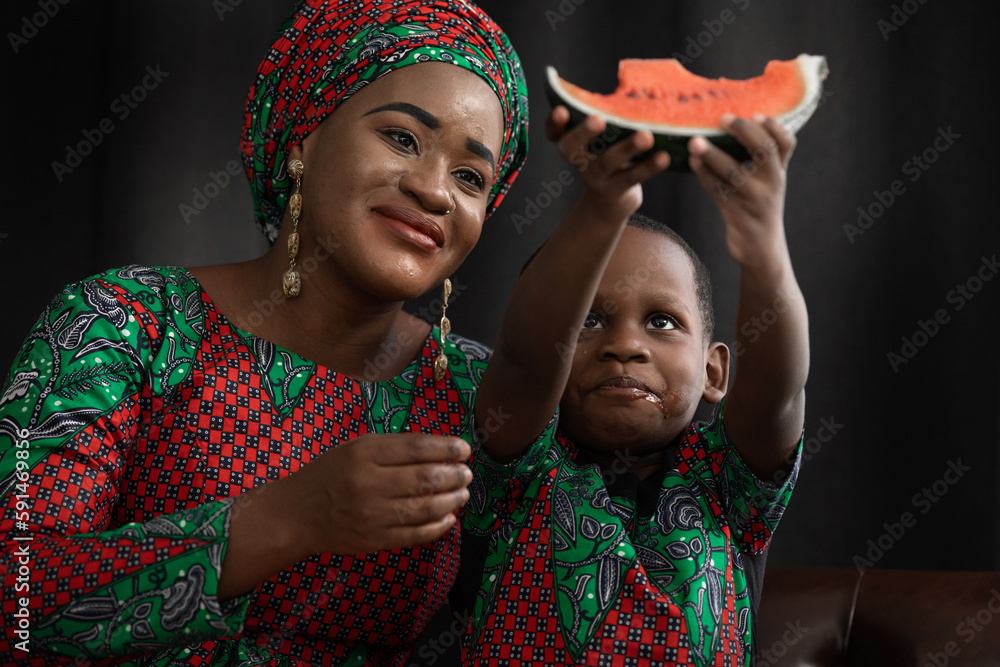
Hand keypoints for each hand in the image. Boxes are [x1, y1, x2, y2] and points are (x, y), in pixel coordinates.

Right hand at [286, 432, 472, 554]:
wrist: (297, 514)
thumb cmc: (332, 474)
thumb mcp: (356, 448)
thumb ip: (395, 448)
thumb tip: (441, 451)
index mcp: (364, 453)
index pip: (417, 448)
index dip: (447, 448)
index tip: (464, 450)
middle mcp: (368, 483)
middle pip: (425, 478)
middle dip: (454, 476)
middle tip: (466, 474)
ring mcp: (371, 515)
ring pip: (425, 508)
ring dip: (451, 501)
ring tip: (462, 494)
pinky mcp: (374, 540)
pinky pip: (415, 534)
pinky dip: (438, 527)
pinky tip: (448, 518)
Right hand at [547, 106, 668, 221]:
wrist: (611, 200)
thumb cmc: (610, 155)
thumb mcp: (603, 138)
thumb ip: (609, 117)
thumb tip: (637, 88)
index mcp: (573, 142)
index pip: (554, 132)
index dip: (553, 123)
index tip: (560, 110)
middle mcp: (578, 159)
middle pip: (571, 148)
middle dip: (583, 133)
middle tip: (598, 120)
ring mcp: (594, 177)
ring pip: (606, 162)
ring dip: (627, 148)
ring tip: (646, 137)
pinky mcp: (613, 190)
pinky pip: (631, 177)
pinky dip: (648, 167)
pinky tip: (663, 157)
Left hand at [688, 114, 795, 268]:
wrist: (762, 250)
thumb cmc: (758, 208)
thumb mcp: (767, 184)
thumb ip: (760, 160)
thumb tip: (737, 126)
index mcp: (779, 172)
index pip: (786, 143)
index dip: (774, 126)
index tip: (755, 113)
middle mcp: (772, 184)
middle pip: (764, 151)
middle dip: (743, 131)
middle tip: (721, 118)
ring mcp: (755, 200)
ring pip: (735, 173)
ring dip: (713, 156)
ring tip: (695, 142)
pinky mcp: (738, 215)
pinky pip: (718, 191)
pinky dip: (704, 176)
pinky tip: (693, 163)